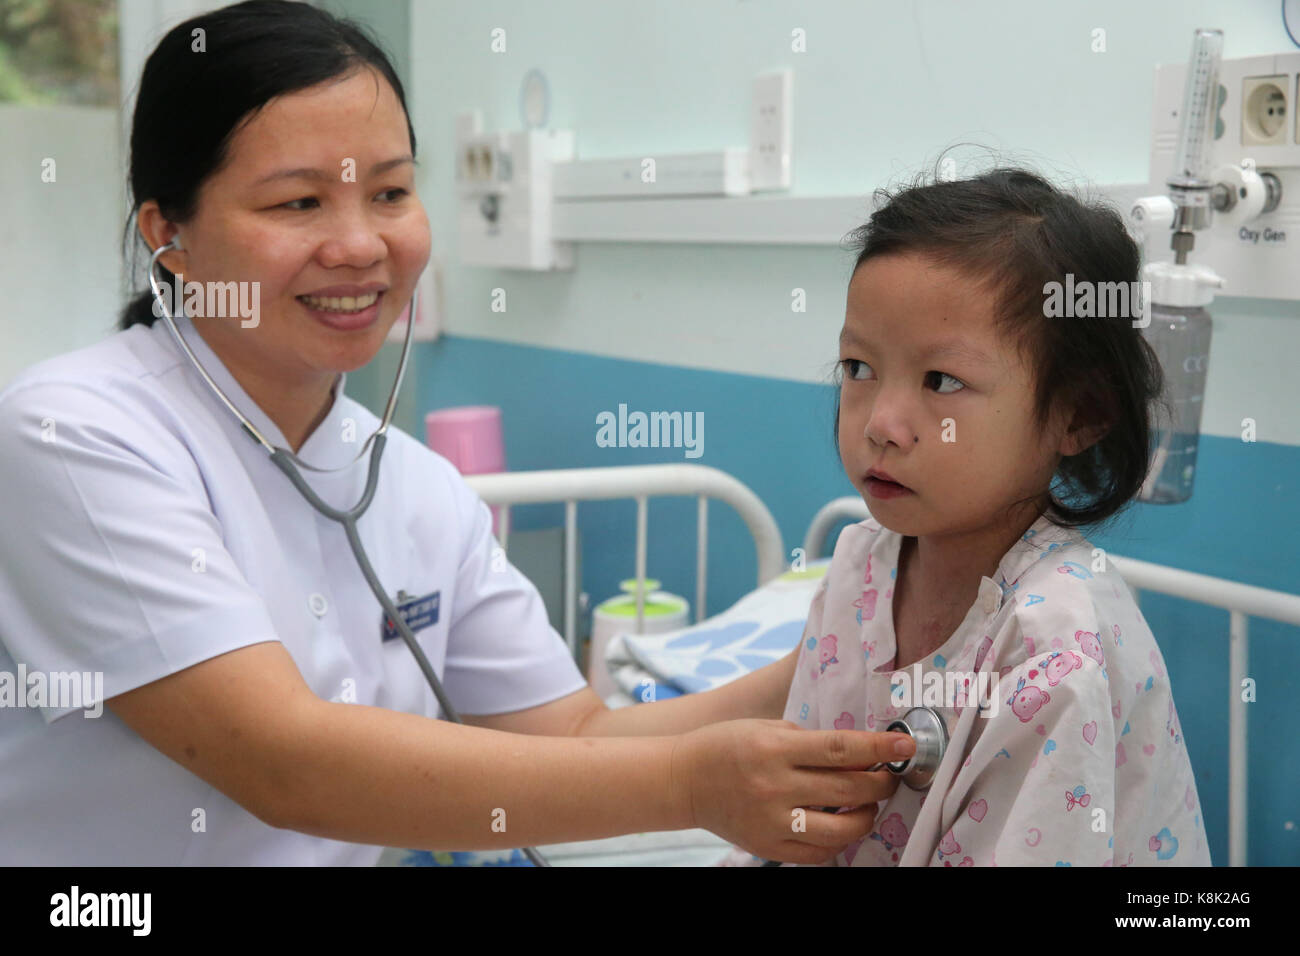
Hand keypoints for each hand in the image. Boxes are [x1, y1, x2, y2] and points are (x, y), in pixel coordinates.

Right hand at [671, 719, 913, 864]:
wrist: (683, 780)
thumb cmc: (726, 745)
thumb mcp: (766, 728)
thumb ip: (809, 741)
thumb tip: (858, 754)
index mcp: (774, 748)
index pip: (839, 749)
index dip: (879, 748)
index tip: (906, 745)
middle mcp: (774, 786)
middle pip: (848, 788)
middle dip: (881, 781)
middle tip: (889, 774)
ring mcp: (772, 821)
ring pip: (841, 829)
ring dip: (867, 814)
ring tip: (867, 803)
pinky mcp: (768, 846)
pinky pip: (819, 851)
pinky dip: (840, 839)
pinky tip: (841, 822)